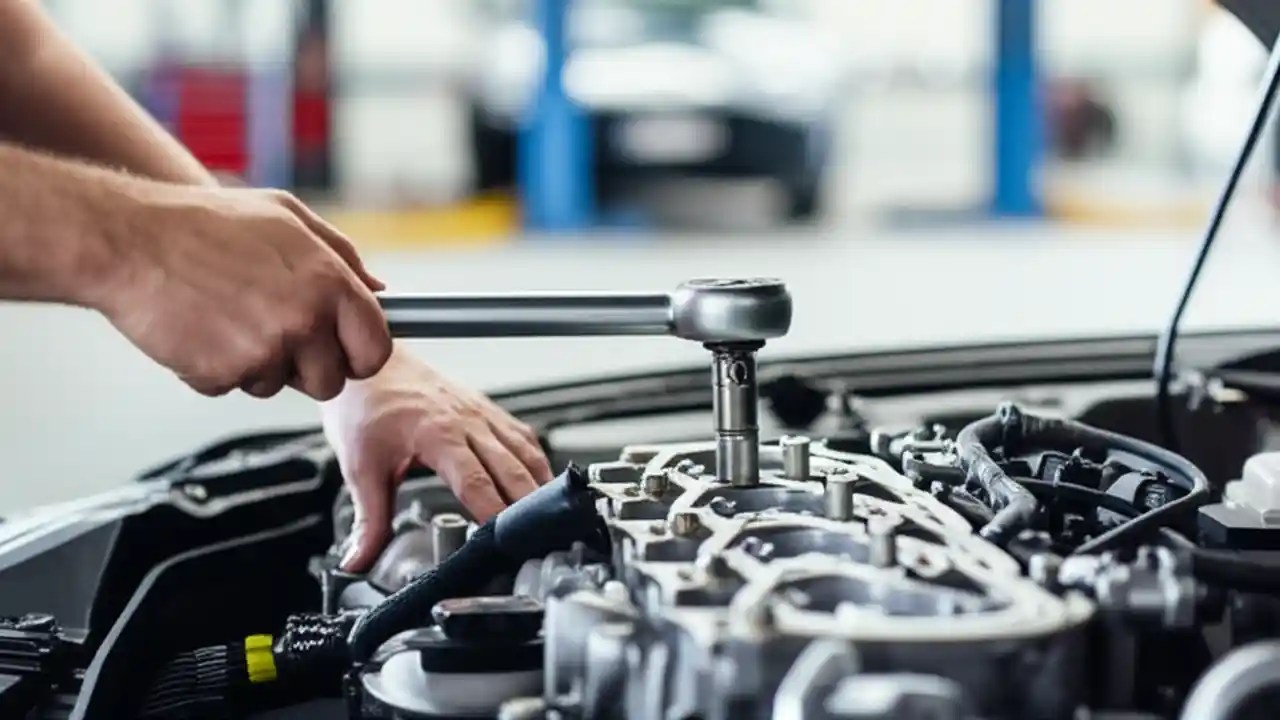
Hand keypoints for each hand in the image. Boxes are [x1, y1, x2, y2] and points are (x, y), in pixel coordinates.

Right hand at [95, 185, 391, 400]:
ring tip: (229, 317)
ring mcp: (265, 350)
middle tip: (275, 334)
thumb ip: (340, 254)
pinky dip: (218, 368)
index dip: (360, 356)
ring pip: (280, 386)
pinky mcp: (224, 374)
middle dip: (308, 368)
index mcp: (330, 282)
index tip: (345, 354)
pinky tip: (202, 328)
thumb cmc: (207, 223)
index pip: (376, 348)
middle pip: (331, 381)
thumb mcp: (287, 217)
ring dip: (259, 365)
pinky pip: (234, 387)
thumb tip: (376, 290)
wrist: (130, 241)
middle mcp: (305, 319)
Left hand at [322, 347, 552, 570]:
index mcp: (438, 435)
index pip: (477, 484)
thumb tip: (359, 561)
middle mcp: (468, 422)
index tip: (505, 545)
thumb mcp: (360, 469)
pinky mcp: (488, 410)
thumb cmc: (365, 407)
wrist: (370, 364)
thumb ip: (369, 520)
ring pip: (527, 453)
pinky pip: (524, 438)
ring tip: (549, 521)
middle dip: (529, 509)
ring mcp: (483, 414)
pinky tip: (539, 485)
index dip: (495, 516)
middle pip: (513, 471)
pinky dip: (536, 464)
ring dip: (540, 487)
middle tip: (538, 542)